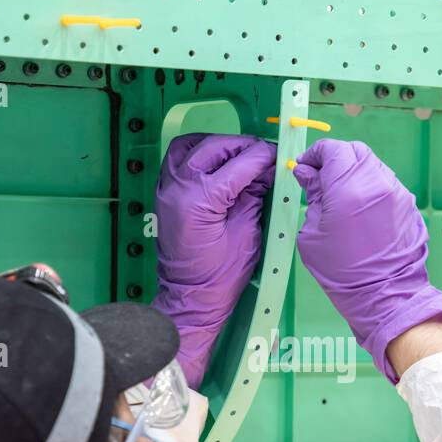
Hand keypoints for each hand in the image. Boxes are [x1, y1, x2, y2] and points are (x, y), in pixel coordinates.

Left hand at [151, 133, 275, 388]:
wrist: (189, 297)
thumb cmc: (222, 275)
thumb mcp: (249, 234)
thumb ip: (255, 195)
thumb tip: (268, 169)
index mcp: (200, 200)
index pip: (238, 164)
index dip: (263, 157)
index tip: (279, 155)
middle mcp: (178, 187)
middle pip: (214, 147)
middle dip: (241, 146)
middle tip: (263, 154)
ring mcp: (165, 188)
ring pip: (190, 145)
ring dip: (216, 144)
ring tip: (237, 154)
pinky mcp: (162, 192)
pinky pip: (176, 158)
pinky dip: (197, 152)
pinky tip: (215, 161)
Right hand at [292, 139, 441, 381]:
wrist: (385, 296)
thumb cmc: (341, 271)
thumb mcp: (313, 234)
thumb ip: (313, 196)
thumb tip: (307, 173)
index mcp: (348, 188)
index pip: (332, 149)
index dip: (315, 154)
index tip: (305, 168)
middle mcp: (376, 182)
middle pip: (355, 151)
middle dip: (335, 159)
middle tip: (321, 179)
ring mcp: (397, 192)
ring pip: (372, 165)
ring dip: (354, 171)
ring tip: (341, 196)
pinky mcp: (408, 204)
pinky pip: (385, 183)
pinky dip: (369, 186)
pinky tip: (360, 209)